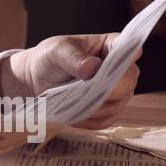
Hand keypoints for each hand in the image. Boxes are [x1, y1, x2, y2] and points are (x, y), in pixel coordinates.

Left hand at [0, 32, 141, 129]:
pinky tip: (73, 113)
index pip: (129, 48)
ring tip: (73, 102)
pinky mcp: (107, 110)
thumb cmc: (50, 58)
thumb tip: (92, 66)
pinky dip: (89, 119)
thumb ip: (73, 57)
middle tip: (88, 92)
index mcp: (111, 45)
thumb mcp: (56, 51)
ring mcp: (116, 91)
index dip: (128, 57)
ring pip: (117, 104)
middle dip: (109, 90)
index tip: (112, 66)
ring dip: (95, 107)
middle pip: (128, 82)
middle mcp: (120, 69)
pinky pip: (105, 120)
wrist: (36, 78)